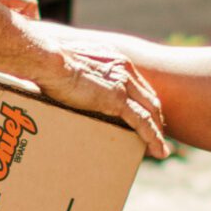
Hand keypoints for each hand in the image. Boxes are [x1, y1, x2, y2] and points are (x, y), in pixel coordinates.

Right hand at [34, 30, 168, 158]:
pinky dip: (154, 138)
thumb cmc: (49, 63)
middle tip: (156, 135)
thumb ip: (76, 74)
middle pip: (148, 97)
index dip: (142, 101)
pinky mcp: (118, 100)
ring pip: (150, 111)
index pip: (136, 84)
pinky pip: (143, 122)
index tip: (143, 115)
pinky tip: (159, 151)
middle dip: (155, 118)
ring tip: (160, 149)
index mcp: (113, 60)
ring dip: (158, 131)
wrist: (50, 62)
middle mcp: (124, 69)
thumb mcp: (69, 64)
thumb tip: (64, 85)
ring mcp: (123, 84)